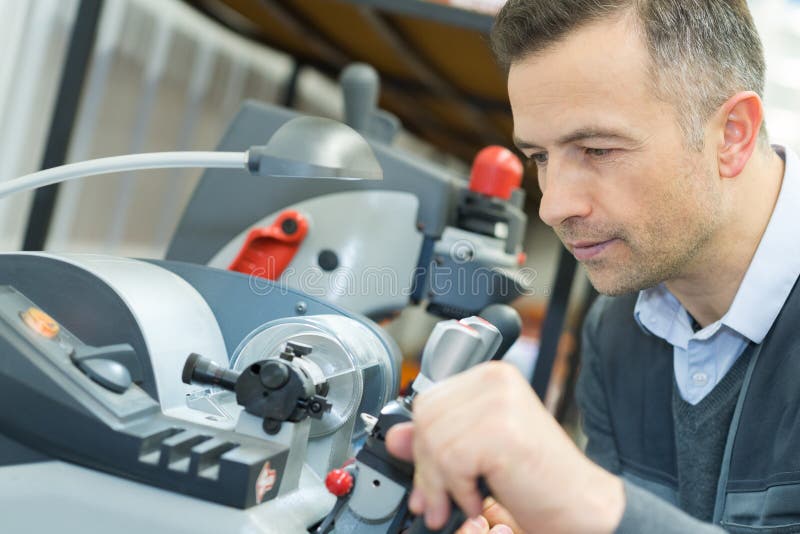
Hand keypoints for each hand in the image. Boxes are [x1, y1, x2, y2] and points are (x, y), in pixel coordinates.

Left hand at [386, 361, 623, 532]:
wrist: (583, 504)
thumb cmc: (537, 478)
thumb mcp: (476, 453)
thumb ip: (437, 439)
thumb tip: (395, 436)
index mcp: (490, 377)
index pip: (429, 400)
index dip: (419, 443)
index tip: (426, 476)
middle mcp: (495, 380)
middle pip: (425, 419)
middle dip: (425, 468)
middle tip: (436, 500)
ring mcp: (500, 401)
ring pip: (434, 441)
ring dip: (441, 484)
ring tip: (462, 501)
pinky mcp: (502, 430)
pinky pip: (451, 460)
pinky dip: (459, 489)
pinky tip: (478, 498)